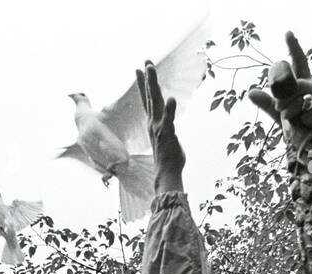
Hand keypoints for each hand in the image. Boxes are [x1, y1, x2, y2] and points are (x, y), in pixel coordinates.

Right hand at [135, 60, 184, 191]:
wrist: (167, 173)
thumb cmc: (168, 158)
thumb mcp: (165, 138)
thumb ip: (165, 128)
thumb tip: (164, 125)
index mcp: (153, 122)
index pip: (147, 99)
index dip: (143, 84)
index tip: (140, 69)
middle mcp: (154, 122)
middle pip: (150, 96)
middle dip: (147, 79)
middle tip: (146, 62)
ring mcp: (159, 127)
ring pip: (156, 103)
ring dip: (153, 86)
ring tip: (151, 70)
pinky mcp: (167, 134)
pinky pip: (168, 120)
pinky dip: (170, 109)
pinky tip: (171, 98)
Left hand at [247, 32, 311, 155]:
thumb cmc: (300, 126)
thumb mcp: (280, 115)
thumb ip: (268, 103)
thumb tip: (250, 92)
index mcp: (303, 85)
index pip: (299, 62)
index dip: (294, 48)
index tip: (287, 33)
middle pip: (295, 84)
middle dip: (284, 100)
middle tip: (282, 111)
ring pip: (300, 100)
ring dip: (292, 113)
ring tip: (297, 121)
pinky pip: (308, 114)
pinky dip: (304, 123)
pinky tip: (310, 126)